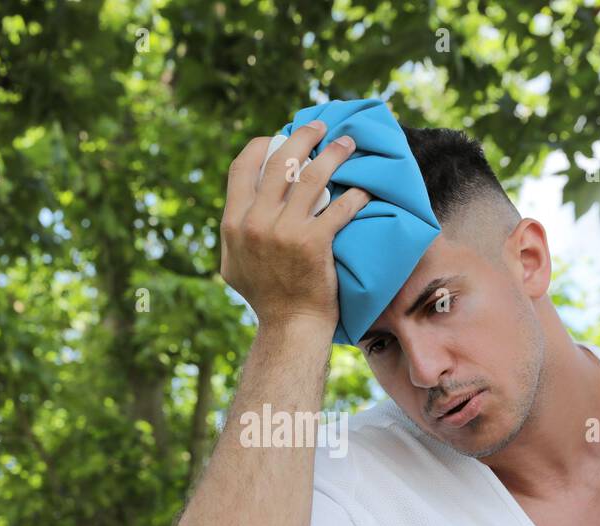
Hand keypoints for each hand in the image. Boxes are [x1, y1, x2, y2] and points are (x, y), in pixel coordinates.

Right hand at [219, 121, 370, 333]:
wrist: (290, 326)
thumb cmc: (265, 296)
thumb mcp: (233, 263)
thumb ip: (235, 231)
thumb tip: (241, 204)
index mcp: (233, 222)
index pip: (243, 166)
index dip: (263, 144)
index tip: (280, 135)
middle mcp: (255, 222)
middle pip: (279, 161)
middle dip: (303, 136)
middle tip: (321, 127)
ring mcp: (284, 232)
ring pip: (311, 175)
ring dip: (334, 153)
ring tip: (348, 143)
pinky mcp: (314, 243)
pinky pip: (340, 206)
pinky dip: (356, 194)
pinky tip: (365, 188)